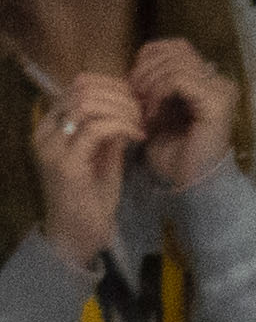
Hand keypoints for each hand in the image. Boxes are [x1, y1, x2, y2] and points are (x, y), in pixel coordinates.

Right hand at [29, 74, 142, 270]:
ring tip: (141, 124)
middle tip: (143, 112)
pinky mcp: (66, 164)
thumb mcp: (104, 156)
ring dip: (122, 109)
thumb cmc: (92, 198)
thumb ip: (110, 131)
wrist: (80, 235)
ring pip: (87, 104)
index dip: (111, 86)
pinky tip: (138, 136)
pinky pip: (95, 129)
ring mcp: (52, 147)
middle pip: (81, 89)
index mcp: (51, 126)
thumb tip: (129, 106)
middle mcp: (45, 131)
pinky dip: (121, 126)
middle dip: (120, 95)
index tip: (137, 100)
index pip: (77, 86)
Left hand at [132, 40, 236, 194]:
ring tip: (142, 107)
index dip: (148, 58)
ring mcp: (221, 91)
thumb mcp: (158, 107)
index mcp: (207, 81)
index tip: (134, 85)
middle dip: (146, 69)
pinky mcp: (217, 102)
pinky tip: (152, 112)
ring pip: (175, 62)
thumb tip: (139, 61)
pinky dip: (158, 91)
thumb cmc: (173, 150)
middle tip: (134, 95)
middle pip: (176, 49)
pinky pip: (178, 79)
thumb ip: (155, 81)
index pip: (175, 47)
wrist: (190, 180)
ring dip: (149, 82)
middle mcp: (220, 82)